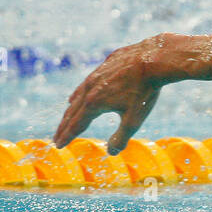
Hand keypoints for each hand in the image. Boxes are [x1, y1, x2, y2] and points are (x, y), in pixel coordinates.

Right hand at [53, 36, 167, 154]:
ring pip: (78, 95)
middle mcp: (89, 89)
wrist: (153, 59)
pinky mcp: (104, 66)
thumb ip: (121, 137)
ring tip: (66, 118)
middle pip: (72, 111)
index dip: (67, 136)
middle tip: (57, 137)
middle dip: (64, 126)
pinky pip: (86, 83)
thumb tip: (111, 152)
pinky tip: (81, 93)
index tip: (58, 145)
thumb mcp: (135, 119)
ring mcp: (95, 75)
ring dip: (71, 109)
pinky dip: (80, 93)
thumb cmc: (145, 91)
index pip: (76, 125)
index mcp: (94, 104)